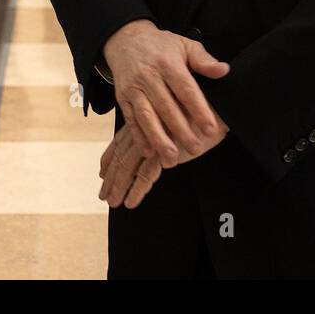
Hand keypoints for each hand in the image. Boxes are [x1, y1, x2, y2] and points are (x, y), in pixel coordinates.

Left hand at [99, 111, 228, 208]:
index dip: (109, 158)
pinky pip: (145, 175)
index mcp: (142, 122)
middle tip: (104, 194)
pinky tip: (131, 202)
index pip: (119, 142)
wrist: (212, 110)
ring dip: (119, 187)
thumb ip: (159, 132)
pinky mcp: (163, 153)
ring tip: (113, 202)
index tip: (102, 172)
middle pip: (120, 158)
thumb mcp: (172, 122)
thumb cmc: (195, 114)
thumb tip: (152, 148)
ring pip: (127, 168)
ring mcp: (151, 142)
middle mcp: (142, 132)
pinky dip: (136, 190)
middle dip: (111, 177)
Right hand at [101, 19, 228, 163]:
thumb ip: (204, 60)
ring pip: (146, 116)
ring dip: (158, 138)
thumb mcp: (184, 45)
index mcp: (168, 63)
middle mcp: (149, 76)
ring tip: (171, 157)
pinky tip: (148, 152)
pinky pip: (130, 119)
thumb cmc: (161, 45)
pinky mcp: (122, 97)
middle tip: (196, 149)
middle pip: (166, 107)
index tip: (210, 128)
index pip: (185, 90)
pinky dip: (138, 137)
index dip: (198, 110)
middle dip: (181, 131)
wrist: (125, 39)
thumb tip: (224, 70)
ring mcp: (134, 88)